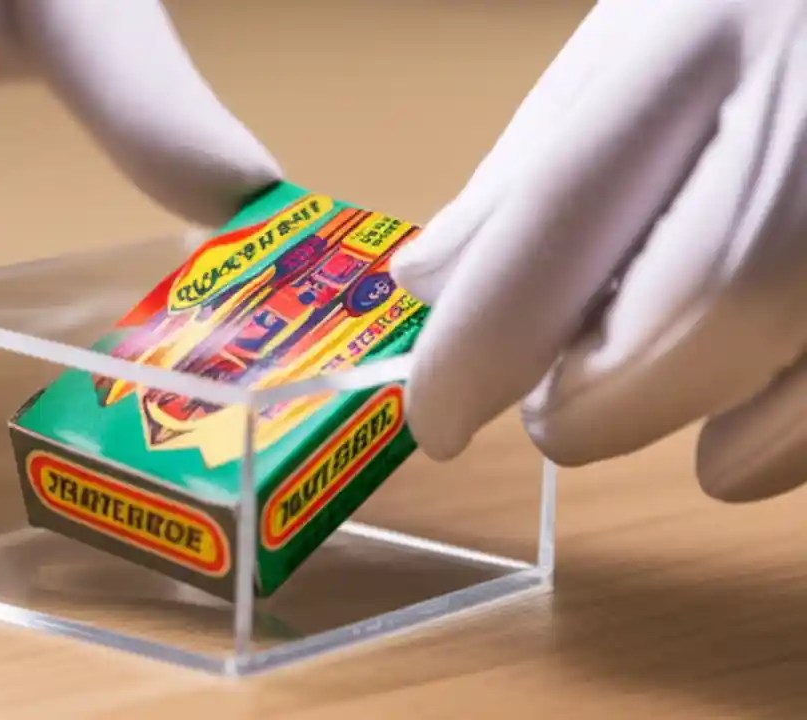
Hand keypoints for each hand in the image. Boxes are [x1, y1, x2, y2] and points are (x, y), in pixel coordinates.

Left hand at [391, 1, 806, 501]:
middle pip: (696, 303)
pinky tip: (722, 440)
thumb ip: (530, 169)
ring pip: (772, 350)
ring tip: (617, 397)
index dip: (483, 338)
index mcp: (702, 39)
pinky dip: (769, 441)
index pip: (566, 206)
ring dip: (665, 416)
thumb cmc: (746, 20)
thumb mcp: (625, 51)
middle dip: (589, 399)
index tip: (434, 420)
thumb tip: (430, 286)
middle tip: (543, 416)